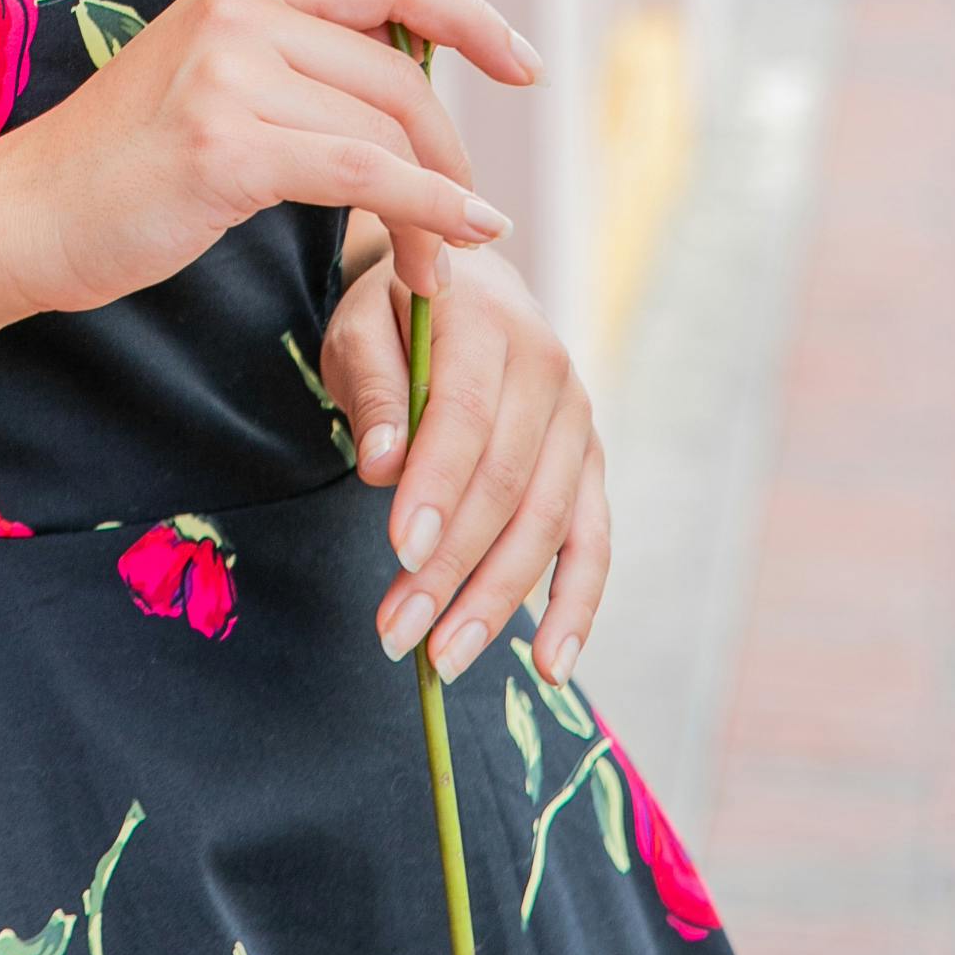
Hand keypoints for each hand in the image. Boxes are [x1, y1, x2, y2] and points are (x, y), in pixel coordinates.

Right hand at [0, 0, 540, 319]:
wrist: (23, 214)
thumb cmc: (122, 167)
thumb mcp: (211, 84)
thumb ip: (295, 67)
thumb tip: (404, 86)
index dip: (469, 12)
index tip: (523, 60)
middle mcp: (239, 10)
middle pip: (400, 70)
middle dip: (453, 150)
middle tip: (470, 218)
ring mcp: (230, 73)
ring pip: (387, 127)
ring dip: (439, 204)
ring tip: (442, 266)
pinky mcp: (225, 146)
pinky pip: (362, 173)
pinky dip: (426, 211)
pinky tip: (452, 244)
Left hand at [319, 245, 608, 687]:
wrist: (464, 289)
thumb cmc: (397, 316)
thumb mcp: (361, 329)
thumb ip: (374, 389)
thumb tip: (383, 466)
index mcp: (489, 323)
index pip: (465, 416)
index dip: (437, 487)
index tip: (401, 552)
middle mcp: (550, 370)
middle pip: (507, 483)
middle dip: (453, 566)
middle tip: (398, 632)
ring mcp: (579, 420)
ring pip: (548, 524)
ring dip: (498, 599)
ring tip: (444, 658)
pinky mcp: (590, 463)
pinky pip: (593, 542)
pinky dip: (576, 606)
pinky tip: (552, 665)